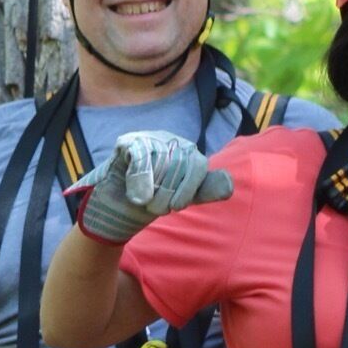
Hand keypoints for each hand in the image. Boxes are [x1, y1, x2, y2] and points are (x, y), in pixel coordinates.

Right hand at [69, 132, 232, 243]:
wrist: (117, 208)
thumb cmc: (151, 200)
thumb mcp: (181, 197)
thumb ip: (205, 190)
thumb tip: (230, 184)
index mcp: (188, 153)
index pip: (197, 164)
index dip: (188, 188)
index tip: (177, 207)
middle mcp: (171, 141)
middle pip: (179, 163)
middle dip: (167, 193)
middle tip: (157, 207)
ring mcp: (149, 138)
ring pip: (159, 160)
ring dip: (151, 189)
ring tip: (144, 202)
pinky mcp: (127, 142)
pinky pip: (139, 155)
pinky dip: (137, 179)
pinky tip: (135, 194)